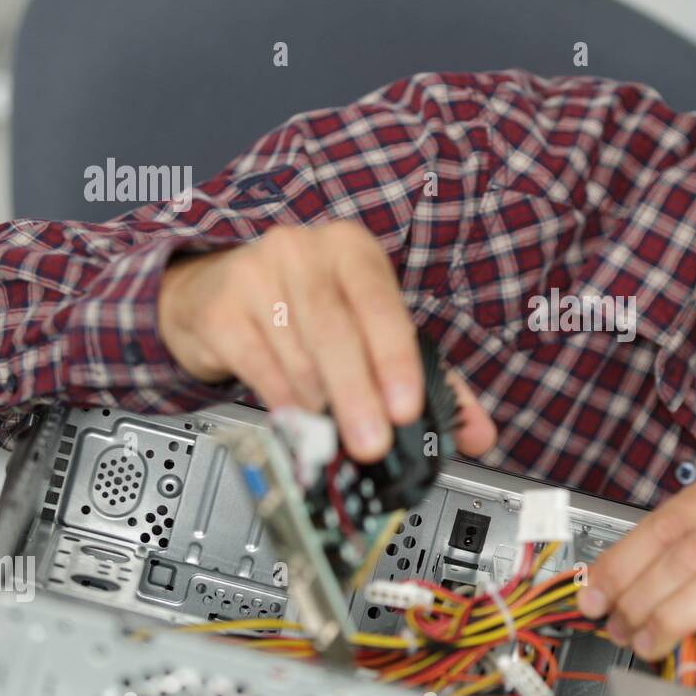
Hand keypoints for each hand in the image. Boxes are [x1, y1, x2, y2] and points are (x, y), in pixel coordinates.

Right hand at [157, 221, 495, 462]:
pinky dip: (283, 401)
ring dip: (322, 406)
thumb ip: (430, 378)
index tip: (406, 407)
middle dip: (359, 395)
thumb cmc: (305, 310)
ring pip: (298, 356)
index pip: (381, 302)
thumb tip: (479, 432)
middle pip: (336, 331)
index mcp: (353, 251)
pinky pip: (258, 367)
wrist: (216, 292)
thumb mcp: (368, 328)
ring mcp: (256, 275)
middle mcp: (303, 251)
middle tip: (374, 444)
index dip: (395, 358)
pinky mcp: (220, 310)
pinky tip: (299, 418)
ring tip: (338, 435)